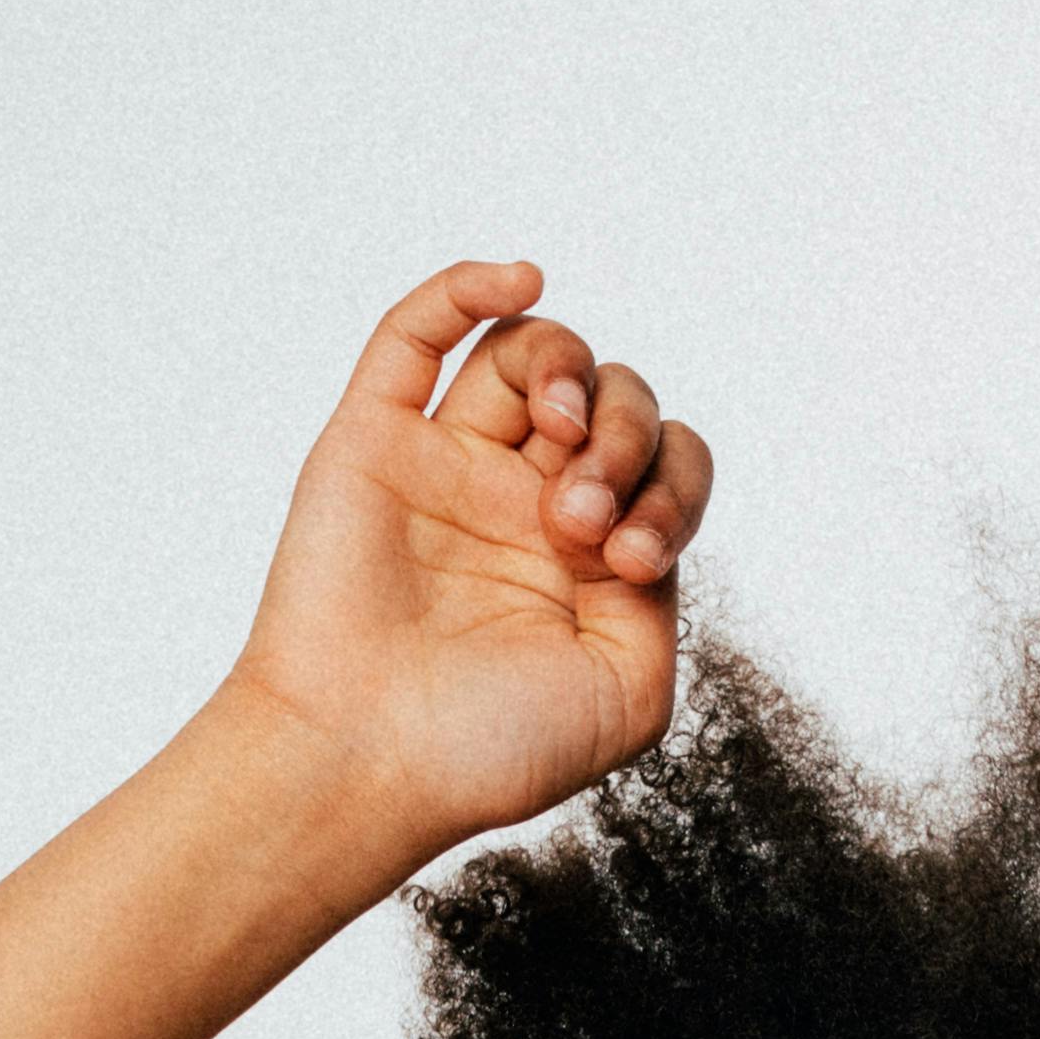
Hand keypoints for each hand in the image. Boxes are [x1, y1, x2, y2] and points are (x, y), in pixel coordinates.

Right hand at [216, 258, 715, 880]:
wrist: (367, 761)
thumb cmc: (488, 749)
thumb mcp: (630, 694)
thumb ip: (662, 600)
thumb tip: (634, 520)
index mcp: (587, 558)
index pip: (664, 466)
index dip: (672, 487)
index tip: (632, 560)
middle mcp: (522, 502)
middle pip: (610, 398)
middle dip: (624, 437)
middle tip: (581, 518)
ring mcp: (448, 466)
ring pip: (528, 353)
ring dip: (570, 368)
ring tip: (562, 430)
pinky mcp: (374, 441)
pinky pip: (417, 333)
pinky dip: (468, 287)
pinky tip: (521, 276)